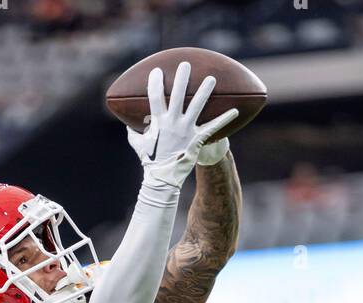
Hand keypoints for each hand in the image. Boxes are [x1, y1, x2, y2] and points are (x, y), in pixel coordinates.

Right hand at [128, 62, 237, 190]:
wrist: (163, 178)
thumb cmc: (150, 161)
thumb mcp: (138, 145)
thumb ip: (132, 132)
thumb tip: (127, 124)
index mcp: (157, 122)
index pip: (154, 96)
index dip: (155, 82)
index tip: (157, 70)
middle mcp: (172, 123)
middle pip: (177, 95)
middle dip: (181, 78)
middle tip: (185, 65)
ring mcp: (185, 130)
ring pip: (196, 106)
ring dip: (204, 91)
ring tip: (211, 78)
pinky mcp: (196, 139)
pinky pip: (212, 128)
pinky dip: (224, 119)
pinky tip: (235, 111)